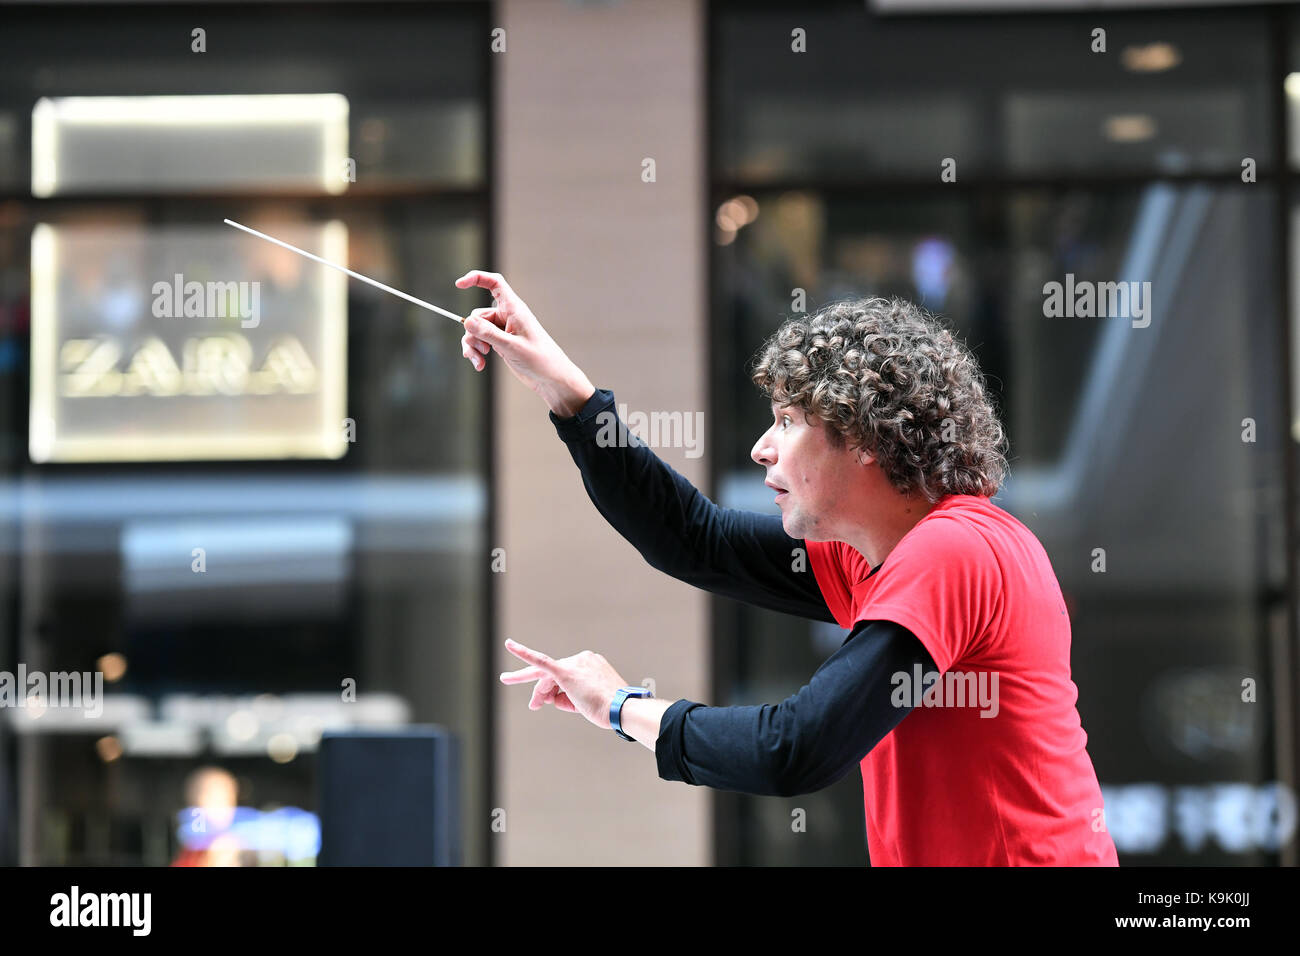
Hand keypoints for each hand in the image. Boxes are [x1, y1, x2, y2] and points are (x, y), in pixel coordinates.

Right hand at [455, 270, 595, 416]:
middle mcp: (508, 317)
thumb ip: (488, 334)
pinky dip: (477, 352)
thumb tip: (467, 321)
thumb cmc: (540, 360)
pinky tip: (480, 364)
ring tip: (478, 361)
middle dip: (472, 332)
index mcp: (514, 309)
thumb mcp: (511, 347)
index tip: (459, 285)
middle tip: (479, 350)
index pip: (494, 284)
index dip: (476, 278)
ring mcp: (503, 330)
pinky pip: (481, 341)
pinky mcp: (501, 342)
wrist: (551, 378)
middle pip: (478, 315)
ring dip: (473, 345)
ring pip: (477, 330)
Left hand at [499, 638, 627, 729]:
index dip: (554, 690)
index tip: (548, 701)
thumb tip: (550, 697)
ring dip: (541, 693)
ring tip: (537, 706)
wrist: (618, 708)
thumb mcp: (586, 702)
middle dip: (541, 691)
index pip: (565, 676)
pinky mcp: (565, 671)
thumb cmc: (607, 708)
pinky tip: (509, 645)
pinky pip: (541, 661)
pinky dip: (523, 652)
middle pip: (553, 675)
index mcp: (590, 663)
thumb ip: (566, 697)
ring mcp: (574, 663)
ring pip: (547, 678)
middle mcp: (581, 658)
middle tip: (533, 706)